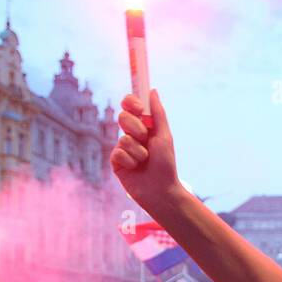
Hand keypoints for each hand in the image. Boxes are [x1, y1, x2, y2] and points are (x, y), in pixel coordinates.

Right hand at [110, 89, 180, 210]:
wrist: (161, 191)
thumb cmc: (165, 164)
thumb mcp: (164, 136)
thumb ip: (158, 113)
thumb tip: (152, 90)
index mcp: (144, 127)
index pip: (130, 106)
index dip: (131, 102)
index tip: (138, 107)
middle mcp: (132, 136)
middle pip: (122, 117)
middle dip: (135, 128)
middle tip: (145, 139)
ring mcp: (123, 149)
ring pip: (122, 138)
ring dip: (138, 151)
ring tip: (145, 161)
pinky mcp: (116, 163)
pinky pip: (118, 153)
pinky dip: (130, 161)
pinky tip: (135, 169)